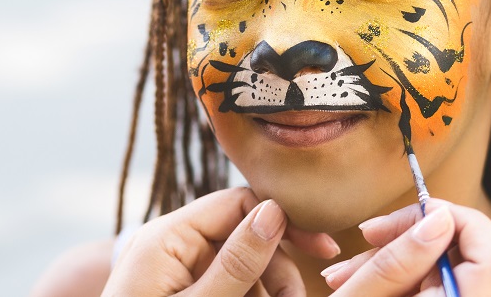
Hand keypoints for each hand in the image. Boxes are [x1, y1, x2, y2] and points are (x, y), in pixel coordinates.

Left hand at [102, 187, 339, 296]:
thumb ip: (237, 263)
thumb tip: (274, 211)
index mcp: (166, 236)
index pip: (237, 203)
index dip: (283, 221)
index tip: (324, 249)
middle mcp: (171, 244)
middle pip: (244, 236)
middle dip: (277, 270)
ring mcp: (175, 268)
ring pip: (240, 265)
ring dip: (266, 291)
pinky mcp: (181, 290)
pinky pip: (226, 284)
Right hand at [321, 200, 490, 295]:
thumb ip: (398, 260)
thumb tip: (438, 218)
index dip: (462, 225)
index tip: (419, 211)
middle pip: (472, 262)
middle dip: (418, 237)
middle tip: (371, 234)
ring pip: (447, 274)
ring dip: (398, 260)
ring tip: (346, 270)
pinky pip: (434, 290)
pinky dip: (401, 278)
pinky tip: (360, 280)